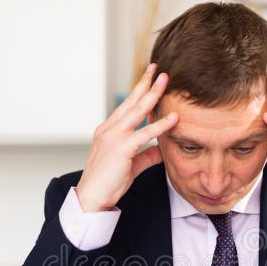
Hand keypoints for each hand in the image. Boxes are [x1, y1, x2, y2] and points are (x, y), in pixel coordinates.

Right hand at [76, 64, 177, 211]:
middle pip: (131, 101)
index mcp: (109, 130)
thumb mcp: (131, 165)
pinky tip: (174, 118)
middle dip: (146, 83)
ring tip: (165, 80)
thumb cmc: (109, 183)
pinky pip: (145, 134)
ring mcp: (114, 136)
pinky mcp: (121, 148)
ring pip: (137, 111)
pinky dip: (160, 125)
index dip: (139, 91)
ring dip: (153, 94)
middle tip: (158, 69)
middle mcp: (110, 129)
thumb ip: (147, 155)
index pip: (127, 106)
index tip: (149, 78)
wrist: (92, 197)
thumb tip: (162, 149)